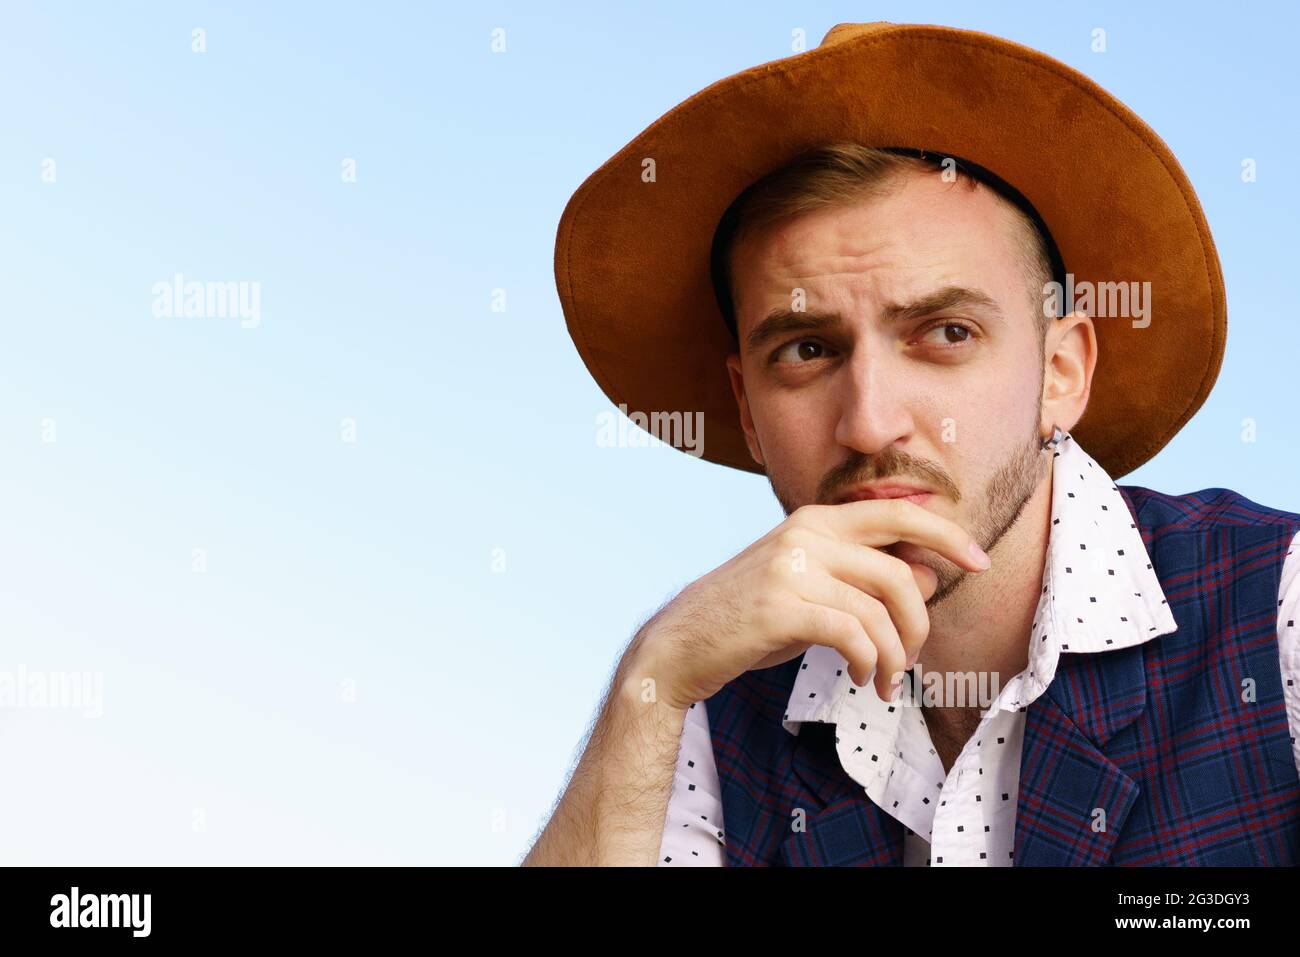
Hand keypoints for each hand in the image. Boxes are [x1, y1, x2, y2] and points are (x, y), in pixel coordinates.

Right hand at [631, 499, 990, 708]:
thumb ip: (863, 576)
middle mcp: (806, 533)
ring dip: (895, 657)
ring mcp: (792, 568)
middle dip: (921, 625)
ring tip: (884, 681)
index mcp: (816, 519)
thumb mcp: (811, 586)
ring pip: (881, 613)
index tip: (979, 560)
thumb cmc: (752, 617)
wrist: (681, 643)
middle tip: (913, 660)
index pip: (898, 513)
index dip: (947, 533)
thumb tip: (929, 578)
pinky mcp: (782, 607)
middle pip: (901, 573)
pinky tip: (860, 677)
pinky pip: (854, 636)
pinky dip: (869, 662)